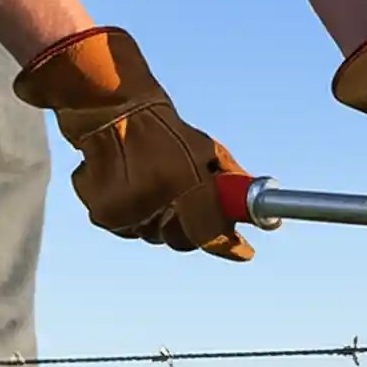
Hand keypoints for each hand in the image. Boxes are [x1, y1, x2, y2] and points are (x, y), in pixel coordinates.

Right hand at [11, 26, 253, 260]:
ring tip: (154, 183)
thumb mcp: (208, 150)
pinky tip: (131, 186)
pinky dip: (134, 214)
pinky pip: (129, 229)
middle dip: (193, 228)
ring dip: (160, 218)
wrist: (111, 114)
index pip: (211, 232)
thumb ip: (232, 185)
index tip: (245, 252)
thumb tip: (263, 213)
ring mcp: (126, 212)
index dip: (230, 246)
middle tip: (193, 208)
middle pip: (184, 240)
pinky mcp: (104, 215)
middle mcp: (153, 202)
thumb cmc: (166, 131)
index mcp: (182, 182)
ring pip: (155, 234)